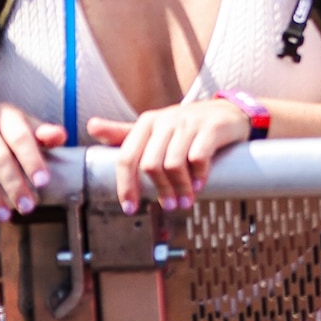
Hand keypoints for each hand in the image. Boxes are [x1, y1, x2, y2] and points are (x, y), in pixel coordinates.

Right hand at [0, 104, 63, 216]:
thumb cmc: (0, 132)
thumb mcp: (22, 126)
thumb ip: (42, 133)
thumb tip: (60, 136)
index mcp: (6, 116)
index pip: (21, 138)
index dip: (32, 160)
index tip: (43, 182)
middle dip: (15, 185)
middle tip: (28, 207)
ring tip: (6, 215)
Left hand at [86, 94, 256, 212]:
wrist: (228, 113)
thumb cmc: (187, 126)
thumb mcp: (155, 128)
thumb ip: (124, 132)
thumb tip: (91, 126)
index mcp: (147, 123)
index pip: (126, 157)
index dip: (125, 186)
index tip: (130, 208)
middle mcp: (166, 120)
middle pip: (150, 164)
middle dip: (159, 191)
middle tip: (167, 206)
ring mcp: (189, 122)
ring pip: (173, 163)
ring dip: (179, 189)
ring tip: (184, 201)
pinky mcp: (211, 127)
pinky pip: (198, 157)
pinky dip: (198, 176)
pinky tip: (200, 185)